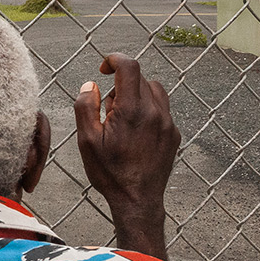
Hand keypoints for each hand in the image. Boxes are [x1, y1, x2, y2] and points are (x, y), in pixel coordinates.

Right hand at [73, 53, 178, 259]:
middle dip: (120, 85)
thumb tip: (90, 85)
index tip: (103, 68)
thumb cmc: (110, 173)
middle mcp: (155, 112)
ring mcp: (168, 123)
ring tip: (121, 118)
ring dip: (136, 95)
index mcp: (132, 110)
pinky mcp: (174, 134)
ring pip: (154, 91)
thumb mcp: (87, 141)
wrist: (138, 201)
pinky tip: (134, 132)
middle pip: (140, 78)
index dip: (114, 59)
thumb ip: (85, 107)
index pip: (129, 67)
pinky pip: (162, 109)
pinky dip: (147, 110)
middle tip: (106, 109)